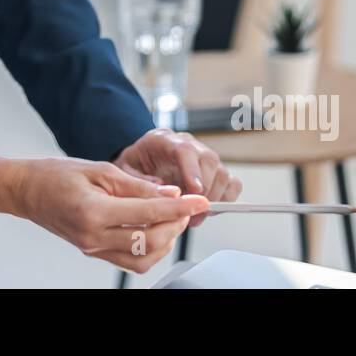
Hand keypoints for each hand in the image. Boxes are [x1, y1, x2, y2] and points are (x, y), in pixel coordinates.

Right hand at [0, 157, 208, 273]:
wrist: (27, 191)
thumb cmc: (56, 175)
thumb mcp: (100, 169)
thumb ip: (138, 185)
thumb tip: (170, 194)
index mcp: (94, 211)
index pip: (149, 214)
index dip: (180, 208)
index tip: (199, 200)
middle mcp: (94, 236)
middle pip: (150, 243)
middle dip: (176, 226)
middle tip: (187, 207)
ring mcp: (93, 249)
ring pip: (143, 260)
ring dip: (165, 242)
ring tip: (171, 219)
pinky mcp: (93, 252)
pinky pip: (130, 261)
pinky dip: (149, 249)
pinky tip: (154, 230)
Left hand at [115, 129, 242, 226]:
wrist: (137, 163)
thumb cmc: (131, 167)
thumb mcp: (124, 173)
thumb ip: (140, 181)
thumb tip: (163, 191)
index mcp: (162, 140)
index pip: (185, 149)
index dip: (192, 170)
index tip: (194, 190)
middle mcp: (187, 144)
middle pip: (209, 160)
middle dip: (204, 190)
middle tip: (190, 212)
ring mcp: (202, 157)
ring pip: (222, 172)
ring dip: (213, 199)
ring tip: (194, 215)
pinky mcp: (213, 171)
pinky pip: (232, 183)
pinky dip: (225, 199)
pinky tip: (206, 209)